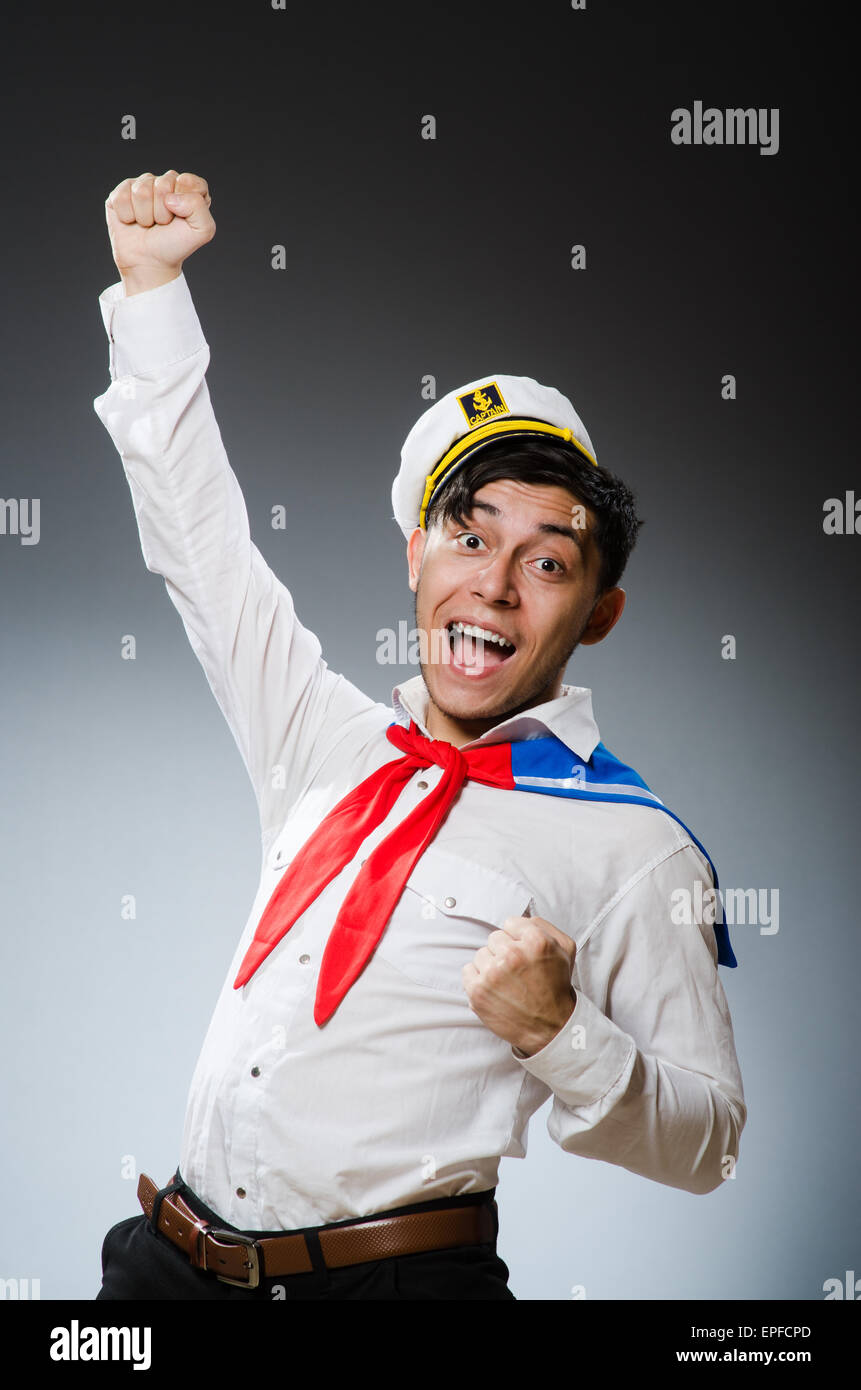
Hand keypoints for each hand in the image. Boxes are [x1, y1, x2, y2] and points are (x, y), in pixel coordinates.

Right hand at [104, 169, 214, 294]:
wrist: (149, 262)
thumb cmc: (175, 245)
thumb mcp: (202, 231)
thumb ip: (199, 207)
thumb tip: (169, 197)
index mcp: (189, 188)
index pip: (187, 181)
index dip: (184, 203)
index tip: (182, 219)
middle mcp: (166, 182)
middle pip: (162, 185)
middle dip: (162, 212)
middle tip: (162, 224)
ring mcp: (142, 185)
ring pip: (140, 191)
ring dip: (144, 215)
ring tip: (148, 224)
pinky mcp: (121, 192)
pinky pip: (121, 196)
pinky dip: (127, 215)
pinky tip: (133, 221)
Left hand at [462, 915, 576, 1055]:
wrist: (550, 1027)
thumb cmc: (556, 988)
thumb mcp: (565, 950)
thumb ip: (544, 926)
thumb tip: (520, 919)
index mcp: (536, 941)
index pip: (510, 923)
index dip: (518, 938)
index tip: (524, 953)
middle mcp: (513, 955)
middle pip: (494, 938)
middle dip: (504, 952)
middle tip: (517, 971)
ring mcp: (493, 973)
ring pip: (481, 954)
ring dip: (491, 966)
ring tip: (507, 982)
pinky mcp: (478, 991)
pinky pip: (468, 970)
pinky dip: (478, 979)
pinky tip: (495, 989)